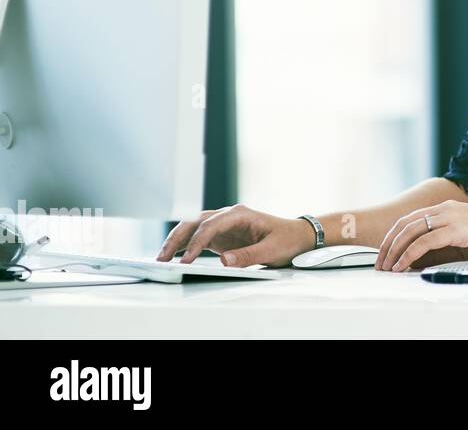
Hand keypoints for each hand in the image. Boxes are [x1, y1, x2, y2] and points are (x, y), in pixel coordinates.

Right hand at [156, 204, 316, 267]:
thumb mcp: (272, 250)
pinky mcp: (221, 236)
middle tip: (163, 257)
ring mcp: (223, 225)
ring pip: (193, 228)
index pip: (211, 225)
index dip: (197, 242)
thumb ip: (249, 256)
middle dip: (177, 239)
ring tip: (161, 258)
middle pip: (195, 222)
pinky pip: (198, 238)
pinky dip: (184, 245)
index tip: (187, 260)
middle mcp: (228, 216)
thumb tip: (225, 261)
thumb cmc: (287, 239)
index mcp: (240, 214)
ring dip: (177, 241)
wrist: (298, 236)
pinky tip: (172, 255)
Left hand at [375, 201, 467, 271]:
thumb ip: (450, 241)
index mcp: (449, 207)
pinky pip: (424, 242)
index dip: (395, 236)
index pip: (412, 219)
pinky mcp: (458, 229)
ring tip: (387, 268)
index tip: (386, 253)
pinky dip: (409, 255)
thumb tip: (428, 257)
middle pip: (405, 223)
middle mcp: (447, 208)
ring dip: (394, 251)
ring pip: (410, 231)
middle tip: (379, 263)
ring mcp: (452, 216)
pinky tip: (403, 267)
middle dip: (388, 244)